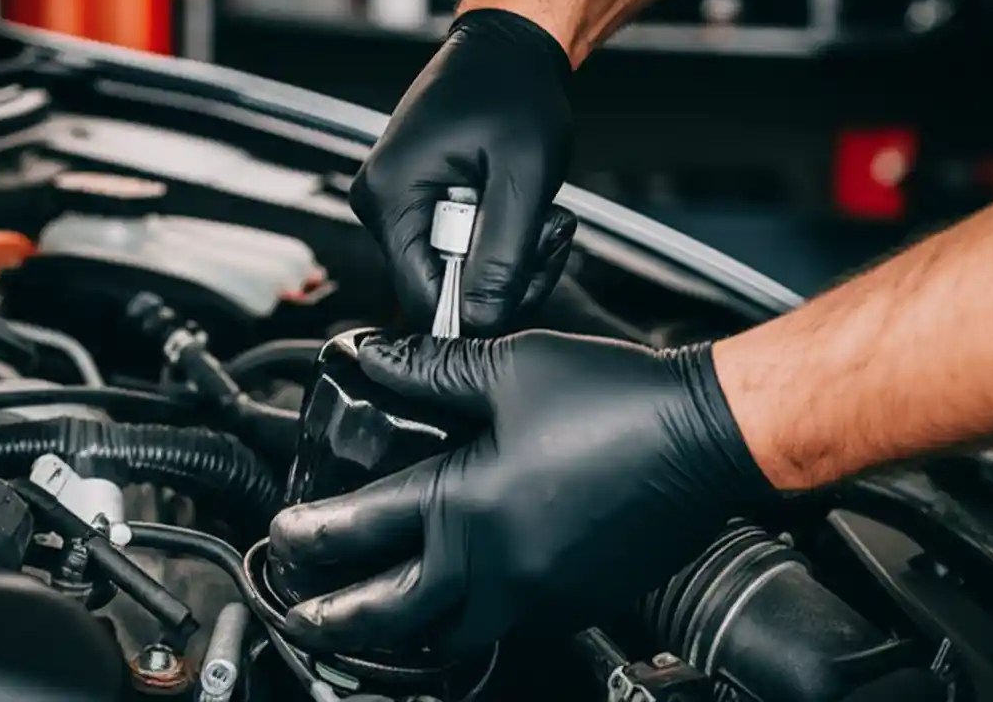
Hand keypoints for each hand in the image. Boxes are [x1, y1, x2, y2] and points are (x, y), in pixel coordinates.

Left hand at [268, 332, 775, 655]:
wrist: (707, 435)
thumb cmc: (619, 399)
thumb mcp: (508, 368)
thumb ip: (426, 369)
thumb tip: (370, 357)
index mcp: (470, 505)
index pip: (364, 530)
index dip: (312, 535)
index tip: (285, 536)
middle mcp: (499, 564)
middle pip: (395, 615)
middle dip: (337, 621)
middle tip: (304, 619)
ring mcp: (541, 593)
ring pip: (454, 636)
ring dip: (407, 634)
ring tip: (377, 625)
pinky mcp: (577, 601)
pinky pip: (509, 626)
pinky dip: (473, 620)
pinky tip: (467, 599)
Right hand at [351, 10, 574, 334]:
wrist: (507, 52)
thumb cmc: (513, 92)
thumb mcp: (523, 176)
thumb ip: (504, 253)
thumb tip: (482, 319)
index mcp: (390, 196)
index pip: (421, 299)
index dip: (476, 307)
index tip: (526, 278)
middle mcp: (379, 204)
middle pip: (438, 290)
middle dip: (502, 275)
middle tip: (545, 232)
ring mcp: (394, 205)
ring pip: (452, 274)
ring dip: (505, 257)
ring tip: (536, 214)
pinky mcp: (414, 204)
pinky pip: (454, 251)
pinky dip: (494, 242)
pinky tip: (516, 211)